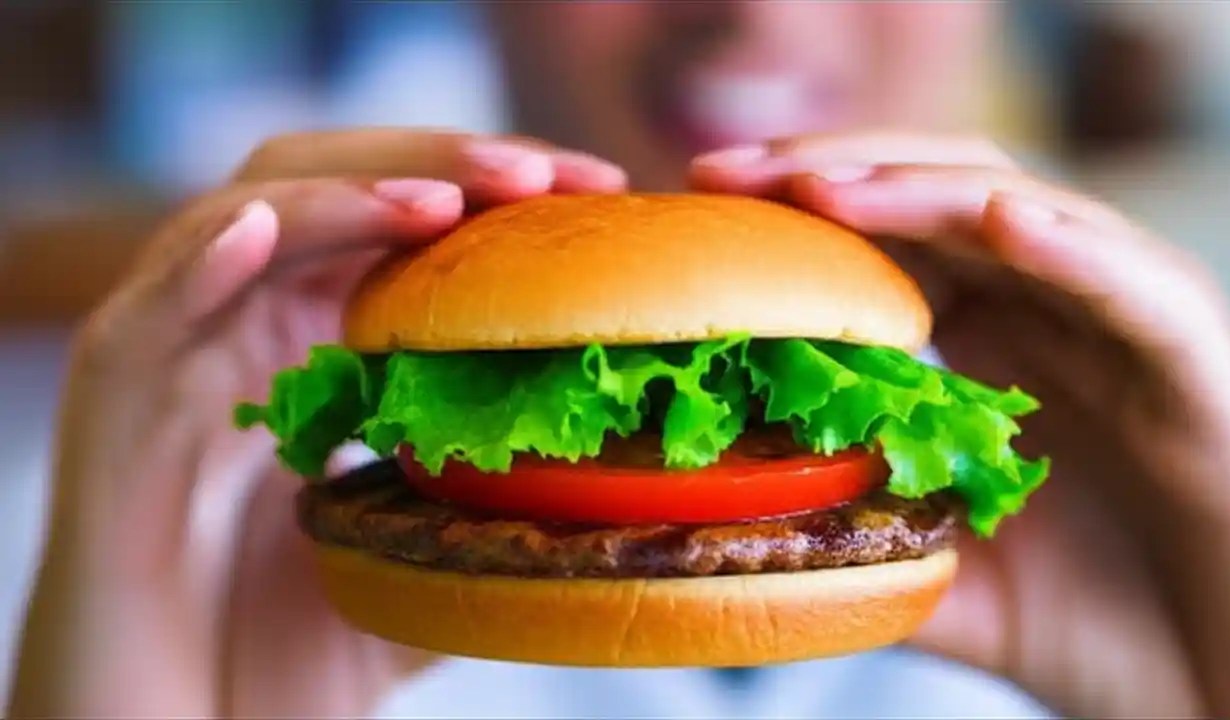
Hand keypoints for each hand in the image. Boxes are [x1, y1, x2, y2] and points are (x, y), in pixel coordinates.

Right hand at [8, 129, 625, 717]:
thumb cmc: (276, 665)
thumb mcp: (415, 574)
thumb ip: (488, 524)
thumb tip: (603, 497)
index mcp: (312, 348)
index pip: (401, 226)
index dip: (492, 196)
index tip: (596, 190)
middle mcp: (244, 330)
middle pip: (332, 190)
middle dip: (435, 166)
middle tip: (540, 175)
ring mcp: (176, 355)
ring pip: (244, 220)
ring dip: (345, 197)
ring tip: (442, 202)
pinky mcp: (110, 402)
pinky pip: (148, 310)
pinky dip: (203, 261)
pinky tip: (263, 232)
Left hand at [692, 133, 1229, 717]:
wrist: (1226, 697)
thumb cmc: (1102, 631)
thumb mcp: (947, 583)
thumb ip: (859, 544)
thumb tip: (735, 530)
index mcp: (993, 346)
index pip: (887, 242)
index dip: (796, 214)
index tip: (702, 206)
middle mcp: (1055, 315)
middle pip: (938, 197)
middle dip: (829, 171)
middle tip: (722, 172)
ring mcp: (1126, 327)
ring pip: (1028, 215)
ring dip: (922, 189)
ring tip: (822, 185)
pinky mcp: (1202, 364)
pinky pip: (1139, 285)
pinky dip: (1075, 247)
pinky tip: (1001, 224)